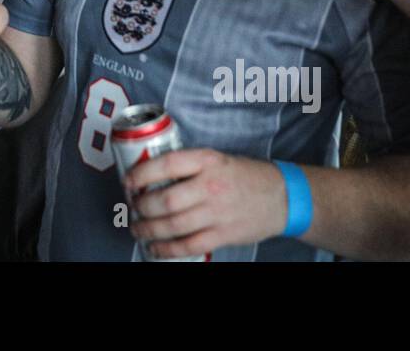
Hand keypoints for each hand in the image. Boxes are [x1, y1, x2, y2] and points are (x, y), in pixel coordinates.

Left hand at [126, 149, 287, 258]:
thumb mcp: (217, 159)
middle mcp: (210, 186)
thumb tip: (151, 175)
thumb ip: (189, 165)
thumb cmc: (244, 175)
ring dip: (148, 229)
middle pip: (166, 199)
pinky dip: (167, 249)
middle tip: (133, 208)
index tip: (128, 181)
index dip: (141, 174)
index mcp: (208, 161)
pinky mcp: (222, 235)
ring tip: (137, 228)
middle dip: (142, 206)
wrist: (282, 197)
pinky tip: (154, 248)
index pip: (167, 164)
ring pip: (173, 225)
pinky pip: (188, 245)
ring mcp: (217, 213)